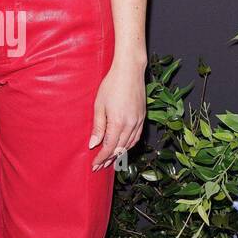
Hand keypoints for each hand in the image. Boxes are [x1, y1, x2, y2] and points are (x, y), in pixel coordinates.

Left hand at [89, 56, 146, 170]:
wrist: (130, 71)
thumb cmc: (112, 85)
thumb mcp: (99, 105)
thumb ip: (98, 126)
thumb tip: (94, 144)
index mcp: (118, 122)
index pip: (109, 147)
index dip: (101, 158)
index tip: (94, 165)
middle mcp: (131, 124)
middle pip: (120, 149)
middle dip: (109, 159)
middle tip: (99, 167)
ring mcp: (138, 121)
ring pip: (129, 145)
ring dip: (119, 154)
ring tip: (110, 161)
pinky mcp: (143, 117)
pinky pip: (136, 137)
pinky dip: (129, 145)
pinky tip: (123, 148)